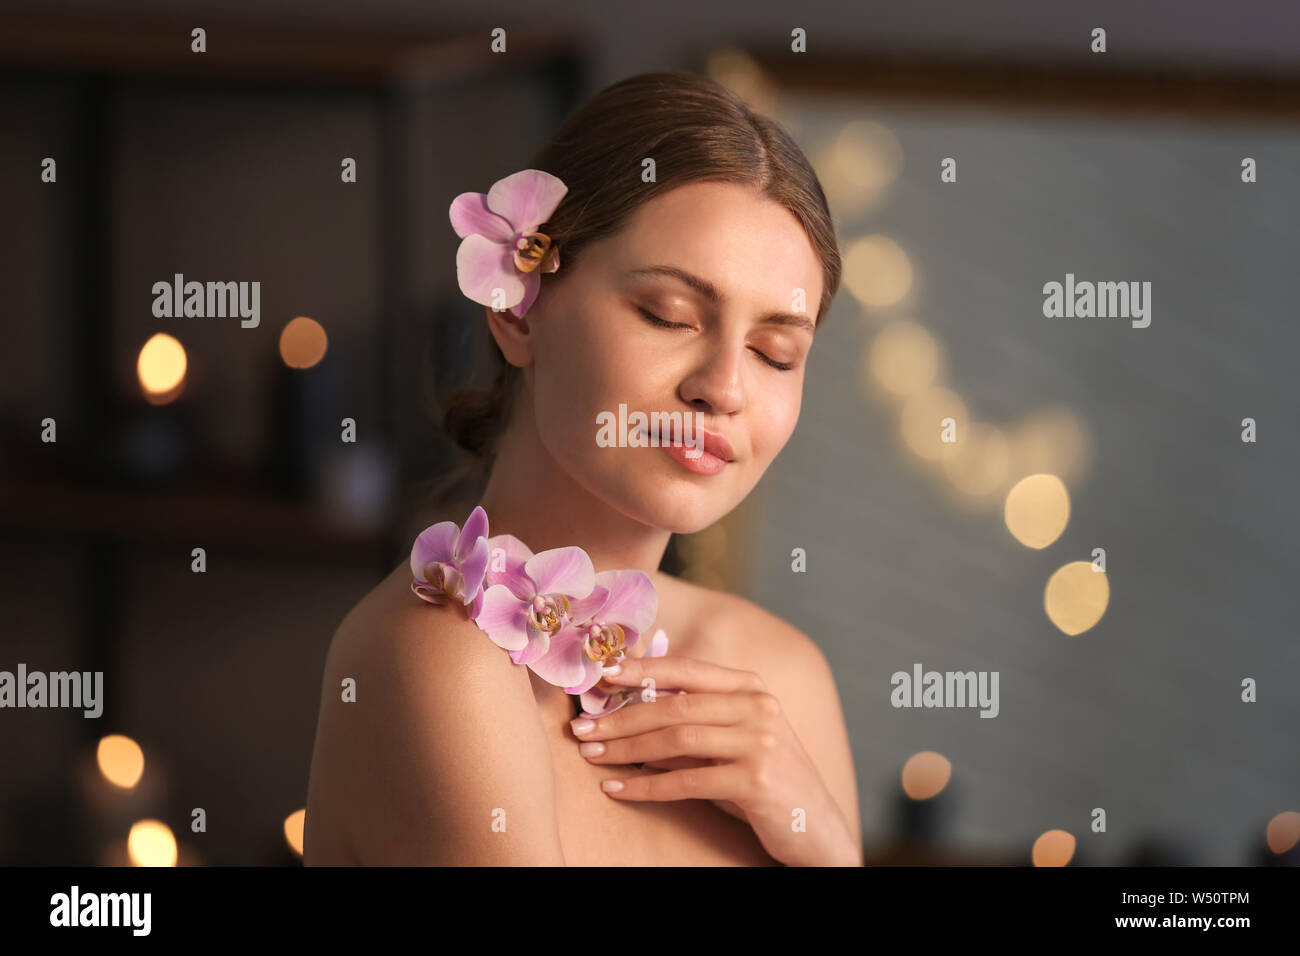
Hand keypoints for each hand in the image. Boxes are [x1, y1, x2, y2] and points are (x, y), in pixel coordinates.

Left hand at [569, 655, 858, 865]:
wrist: (815, 827)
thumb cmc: (763, 780)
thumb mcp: (731, 741)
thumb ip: (692, 722)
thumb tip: (626, 711)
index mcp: (751, 688)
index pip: (688, 669)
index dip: (642, 668)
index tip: (601, 675)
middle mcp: (759, 707)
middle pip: (676, 705)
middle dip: (622, 717)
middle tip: (582, 728)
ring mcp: (761, 742)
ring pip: (677, 739)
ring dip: (626, 748)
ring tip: (592, 755)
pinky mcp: (757, 781)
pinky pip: (687, 781)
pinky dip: (646, 785)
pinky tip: (617, 788)